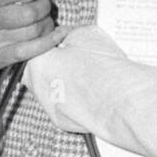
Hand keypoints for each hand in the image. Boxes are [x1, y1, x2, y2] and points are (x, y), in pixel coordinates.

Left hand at [23, 25, 156, 156]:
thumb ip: (70, 34)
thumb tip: (68, 35)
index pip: (36, 48)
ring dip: (62, 83)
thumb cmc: (103, 66)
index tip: (63, 42)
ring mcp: (49, 106)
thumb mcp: (86, 34)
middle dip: (53, 64)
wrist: (120, 101)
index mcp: (38, 61)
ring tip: (86, 77)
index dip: (50, 43)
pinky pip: (63, 107)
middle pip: (38, 71)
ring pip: (50, 90)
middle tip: (75, 59)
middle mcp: (37, 86)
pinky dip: (73, 101)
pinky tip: (90, 94)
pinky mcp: (61, 122)